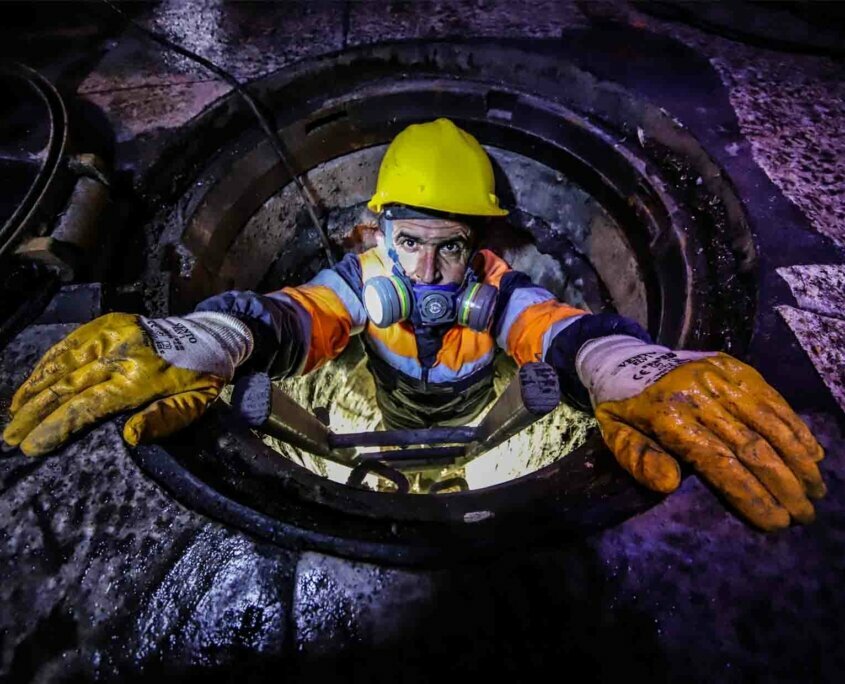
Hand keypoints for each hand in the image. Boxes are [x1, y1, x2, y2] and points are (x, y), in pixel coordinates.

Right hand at [2, 311, 252, 455]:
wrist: (214, 334)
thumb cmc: (202, 378)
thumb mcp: (195, 405)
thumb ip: (164, 420)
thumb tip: (129, 436)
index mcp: (141, 377)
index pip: (87, 406)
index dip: (56, 427)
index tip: (31, 446)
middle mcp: (121, 352)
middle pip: (66, 386)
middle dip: (34, 413)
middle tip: (9, 437)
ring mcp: (113, 333)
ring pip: (62, 362)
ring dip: (34, 388)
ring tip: (13, 412)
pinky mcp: (110, 322)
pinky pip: (71, 343)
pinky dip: (48, 362)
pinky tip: (33, 380)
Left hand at [577, 336, 825, 530]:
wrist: (622, 356)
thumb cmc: (622, 407)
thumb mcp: (614, 435)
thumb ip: (638, 459)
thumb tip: (670, 484)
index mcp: (668, 416)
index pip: (720, 463)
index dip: (752, 495)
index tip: (776, 523)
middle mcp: (700, 394)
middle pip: (752, 446)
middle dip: (784, 485)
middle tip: (805, 515)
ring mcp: (720, 377)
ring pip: (770, 422)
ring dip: (799, 459)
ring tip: (816, 490)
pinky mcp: (734, 366)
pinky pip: (772, 398)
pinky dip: (795, 427)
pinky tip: (813, 452)